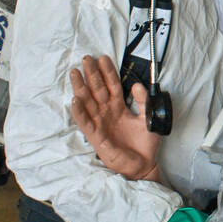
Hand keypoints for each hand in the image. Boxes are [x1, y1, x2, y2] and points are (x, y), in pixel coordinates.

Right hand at [69, 54, 163, 183]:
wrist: (144, 163)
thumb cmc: (144, 143)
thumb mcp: (147, 117)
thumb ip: (142, 101)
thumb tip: (137, 85)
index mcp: (119, 107)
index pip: (112, 85)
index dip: (108, 72)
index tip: (103, 57)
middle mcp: (107, 112)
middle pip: (97, 89)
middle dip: (92, 74)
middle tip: (86, 58)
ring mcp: (100, 123)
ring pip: (87, 102)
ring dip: (81, 87)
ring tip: (75, 73)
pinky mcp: (96, 136)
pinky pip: (85, 122)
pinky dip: (80, 111)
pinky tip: (75, 100)